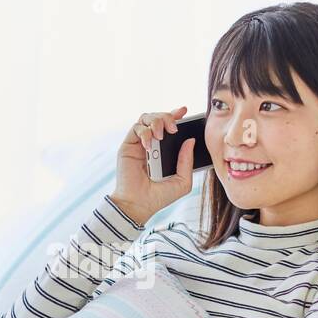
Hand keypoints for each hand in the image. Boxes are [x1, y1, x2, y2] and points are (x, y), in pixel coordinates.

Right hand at [110, 106, 196, 225]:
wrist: (138, 206)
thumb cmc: (158, 197)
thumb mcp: (182, 181)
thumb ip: (187, 162)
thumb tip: (190, 140)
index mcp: (164, 151)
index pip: (168, 126)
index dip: (175, 115)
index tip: (184, 111)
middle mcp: (151, 145)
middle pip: (158, 118)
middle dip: (167, 117)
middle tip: (174, 129)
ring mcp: (138, 144)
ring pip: (146, 118)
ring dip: (156, 121)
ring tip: (161, 135)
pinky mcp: (128, 146)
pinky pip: (136, 128)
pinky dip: (144, 133)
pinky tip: (149, 145)